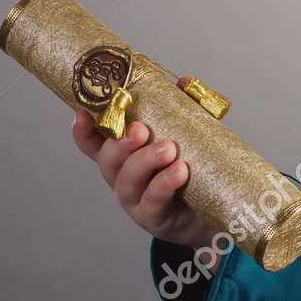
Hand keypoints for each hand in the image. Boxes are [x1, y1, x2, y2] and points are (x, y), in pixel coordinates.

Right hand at [70, 109, 217, 249]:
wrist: (219, 210)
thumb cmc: (197, 170)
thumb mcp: (191, 135)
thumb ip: (186, 108)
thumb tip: (184, 82)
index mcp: (126, 157)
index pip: (95, 144)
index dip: (84, 131)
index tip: (81, 114)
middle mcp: (124, 178)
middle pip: (108, 161)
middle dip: (121, 143)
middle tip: (141, 129)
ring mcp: (136, 201)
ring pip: (127, 181)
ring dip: (145, 161)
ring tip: (169, 149)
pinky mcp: (155, 218)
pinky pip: (153, 201)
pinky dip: (164, 184)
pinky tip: (179, 171)